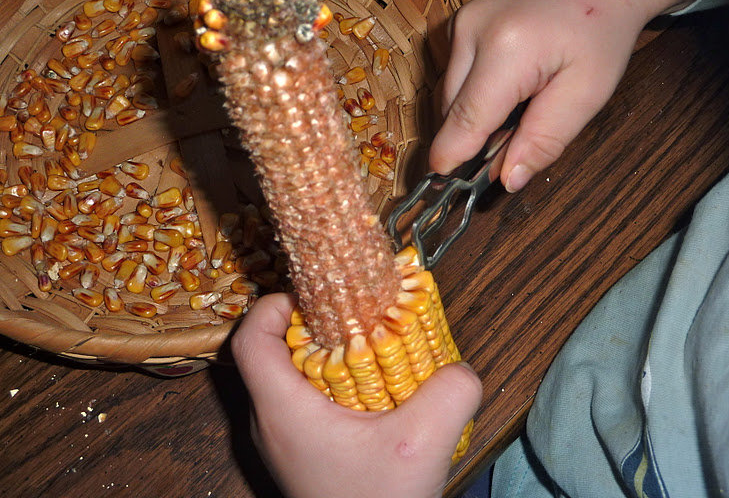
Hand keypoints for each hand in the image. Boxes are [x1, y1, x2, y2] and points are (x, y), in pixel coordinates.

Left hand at [232, 293, 482, 497]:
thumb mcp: (425, 445)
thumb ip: (451, 393)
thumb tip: (460, 368)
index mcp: (282, 410)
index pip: (251, 338)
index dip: (275, 304)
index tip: (314, 295)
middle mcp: (270, 421)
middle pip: (271, 350)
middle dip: (312, 323)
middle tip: (354, 315)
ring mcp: (281, 439)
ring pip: (288, 375)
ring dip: (324, 353)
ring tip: (368, 348)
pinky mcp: (299, 452)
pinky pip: (302, 399)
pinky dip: (329, 381)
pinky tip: (371, 391)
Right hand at [429, 0, 711, 191]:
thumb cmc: (603, 34)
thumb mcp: (587, 95)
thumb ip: (544, 140)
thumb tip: (506, 181)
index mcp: (507, 49)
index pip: (465, 119)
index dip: (452, 159)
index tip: (444, 189)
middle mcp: (472, 29)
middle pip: (451, 110)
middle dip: (472, 138)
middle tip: (512, 148)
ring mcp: (462, 20)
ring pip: (448, 94)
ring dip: (472, 117)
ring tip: (518, 112)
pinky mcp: (461, 19)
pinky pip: (455, 74)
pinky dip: (473, 94)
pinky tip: (508, 90)